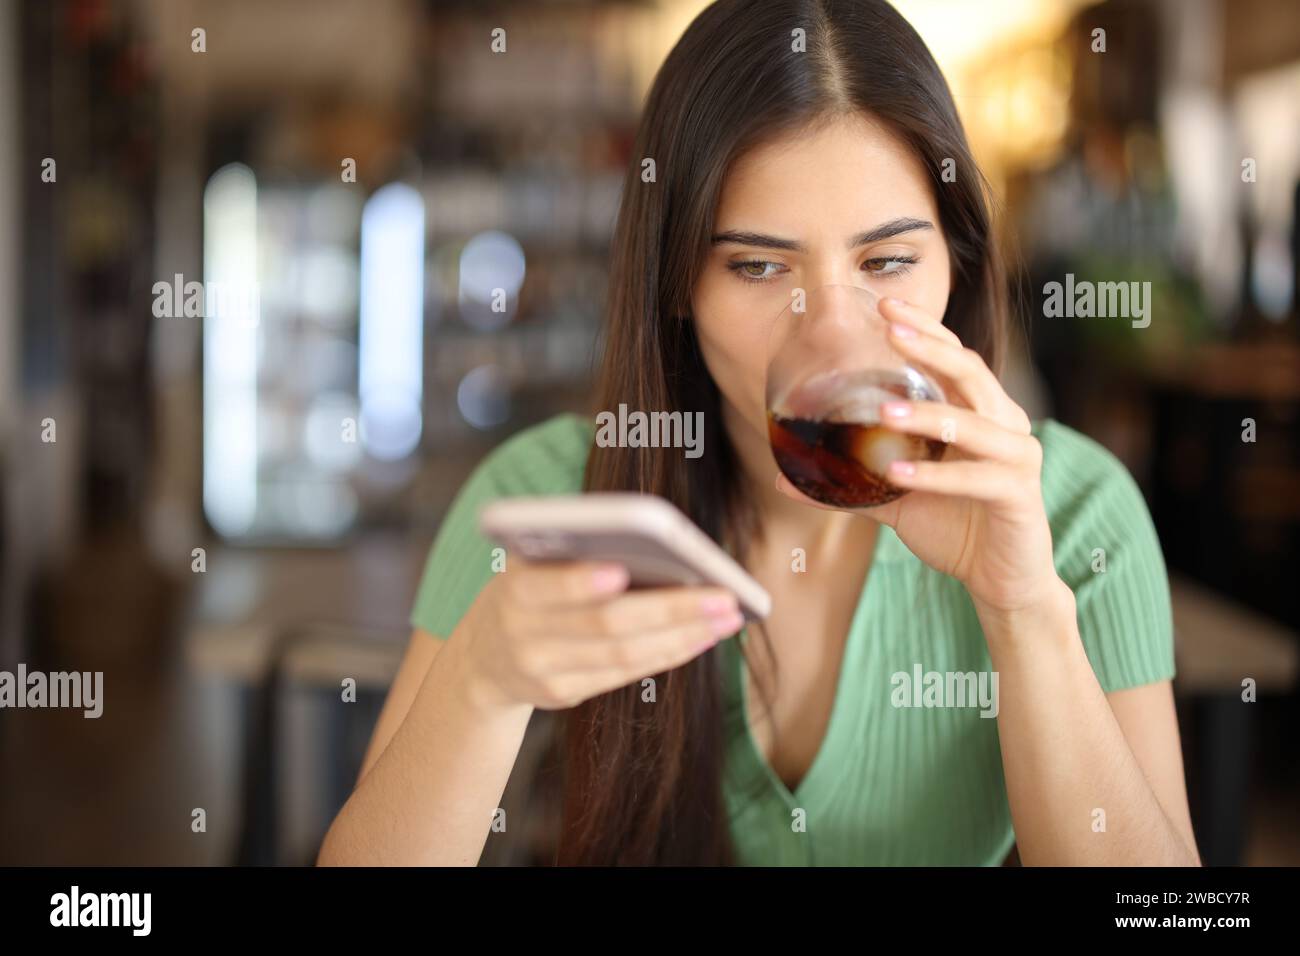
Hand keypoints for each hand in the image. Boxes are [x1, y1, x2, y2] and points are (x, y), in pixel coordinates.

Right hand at [454, 558, 742, 709]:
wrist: (481, 661)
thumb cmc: (522, 592)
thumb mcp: (526, 565)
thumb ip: (569, 553)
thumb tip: (648, 541)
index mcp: (513, 590)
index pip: (552, 588)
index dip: (583, 582)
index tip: (622, 570)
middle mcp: (525, 635)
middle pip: (607, 625)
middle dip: (672, 609)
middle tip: (724, 596)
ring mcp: (544, 672)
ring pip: (624, 655)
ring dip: (683, 635)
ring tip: (726, 616)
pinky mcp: (563, 695)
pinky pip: (624, 674)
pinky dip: (667, 653)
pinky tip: (700, 637)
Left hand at [774, 296, 1062, 615]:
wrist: (1001, 578)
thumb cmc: (953, 525)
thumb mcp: (895, 500)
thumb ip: (848, 485)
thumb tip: (784, 479)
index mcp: (979, 412)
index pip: (953, 358)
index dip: (924, 329)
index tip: (884, 304)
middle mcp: (1004, 423)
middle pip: (969, 371)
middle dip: (929, 347)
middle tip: (889, 328)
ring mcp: (1017, 455)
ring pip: (971, 423)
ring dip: (926, 413)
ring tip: (883, 410)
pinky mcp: (1019, 493)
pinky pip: (975, 476)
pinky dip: (937, 474)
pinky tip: (898, 472)